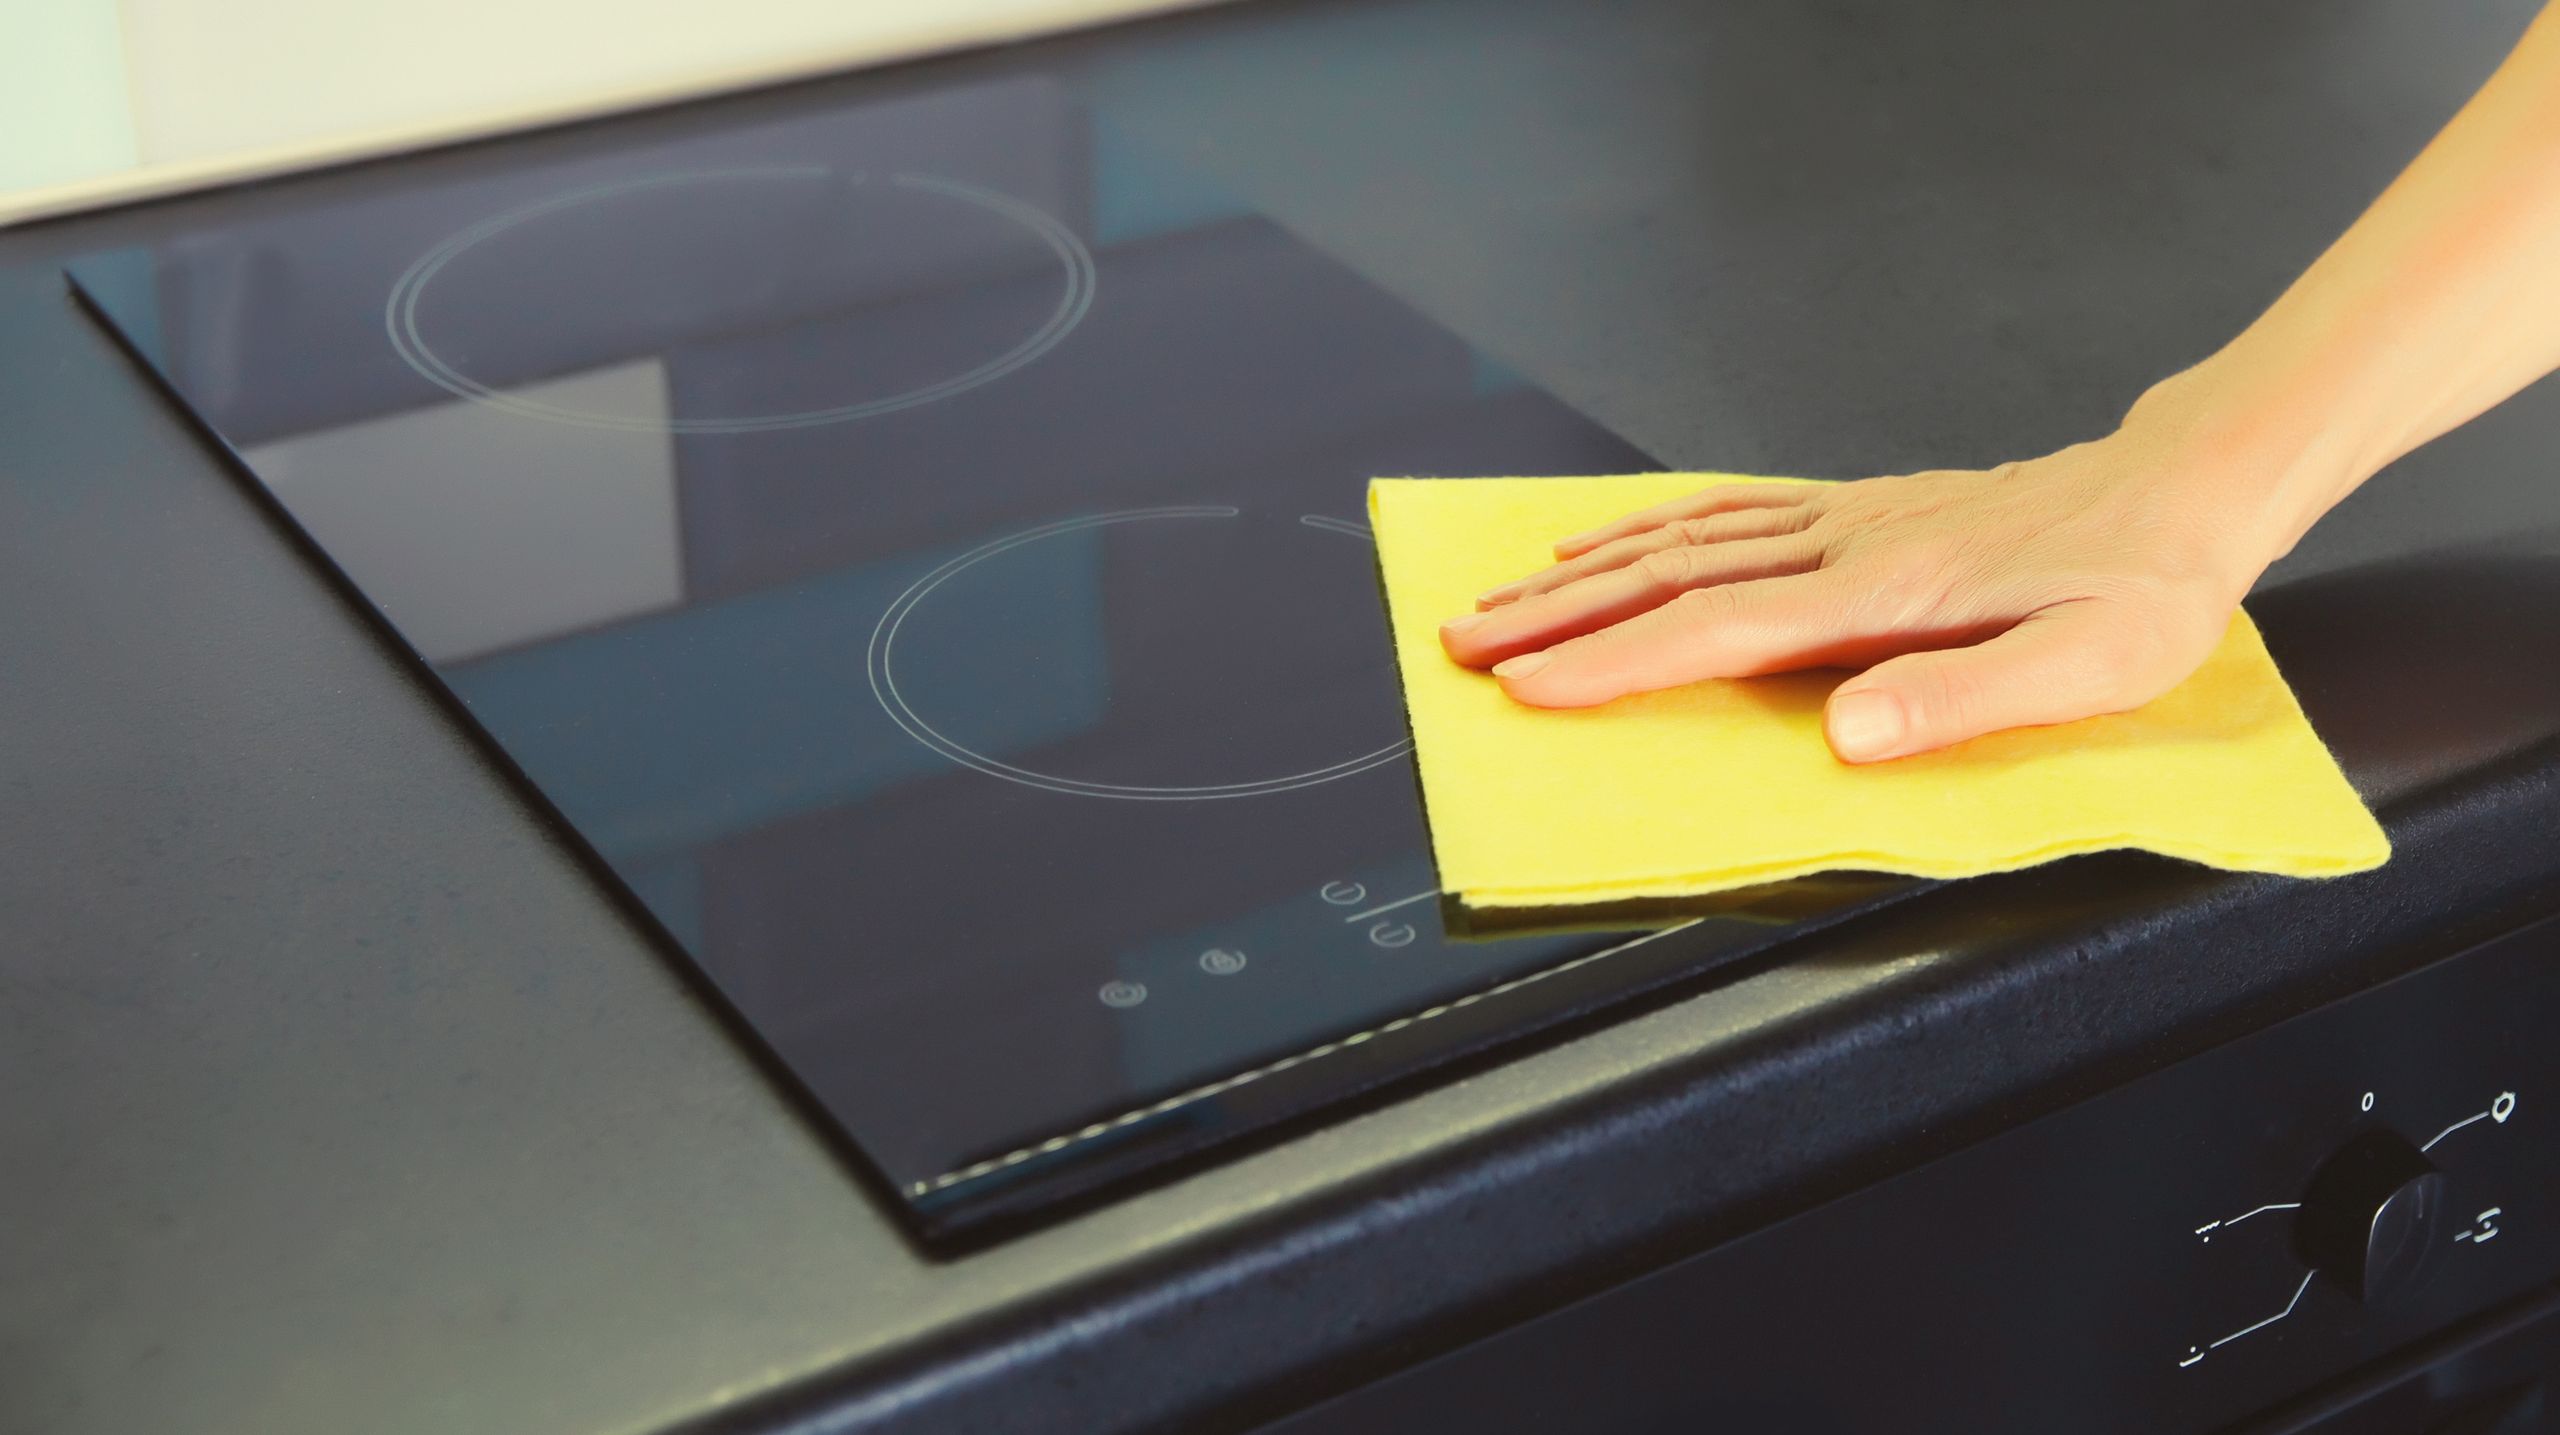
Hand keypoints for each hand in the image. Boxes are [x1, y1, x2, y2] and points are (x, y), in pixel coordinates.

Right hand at [1436, 431, 2284, 761]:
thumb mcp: (2091, 666)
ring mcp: (1843, 519)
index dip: (1614, 662)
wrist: (2182, 486)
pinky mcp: (1856, 507)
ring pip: (1681, 538)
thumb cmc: (2146, 587)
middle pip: (1668, 577)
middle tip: (1460, 642)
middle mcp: (1844, 545)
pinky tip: (1605, 540)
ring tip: (1497, 597)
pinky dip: (1647, 525)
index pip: (1717, 631)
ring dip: (1580, 570)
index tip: (1529, 687)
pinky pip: (1725, 510)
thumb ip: (1964, 701)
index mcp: (1885, 595)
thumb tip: (1847, 736)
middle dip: (1554, 615)